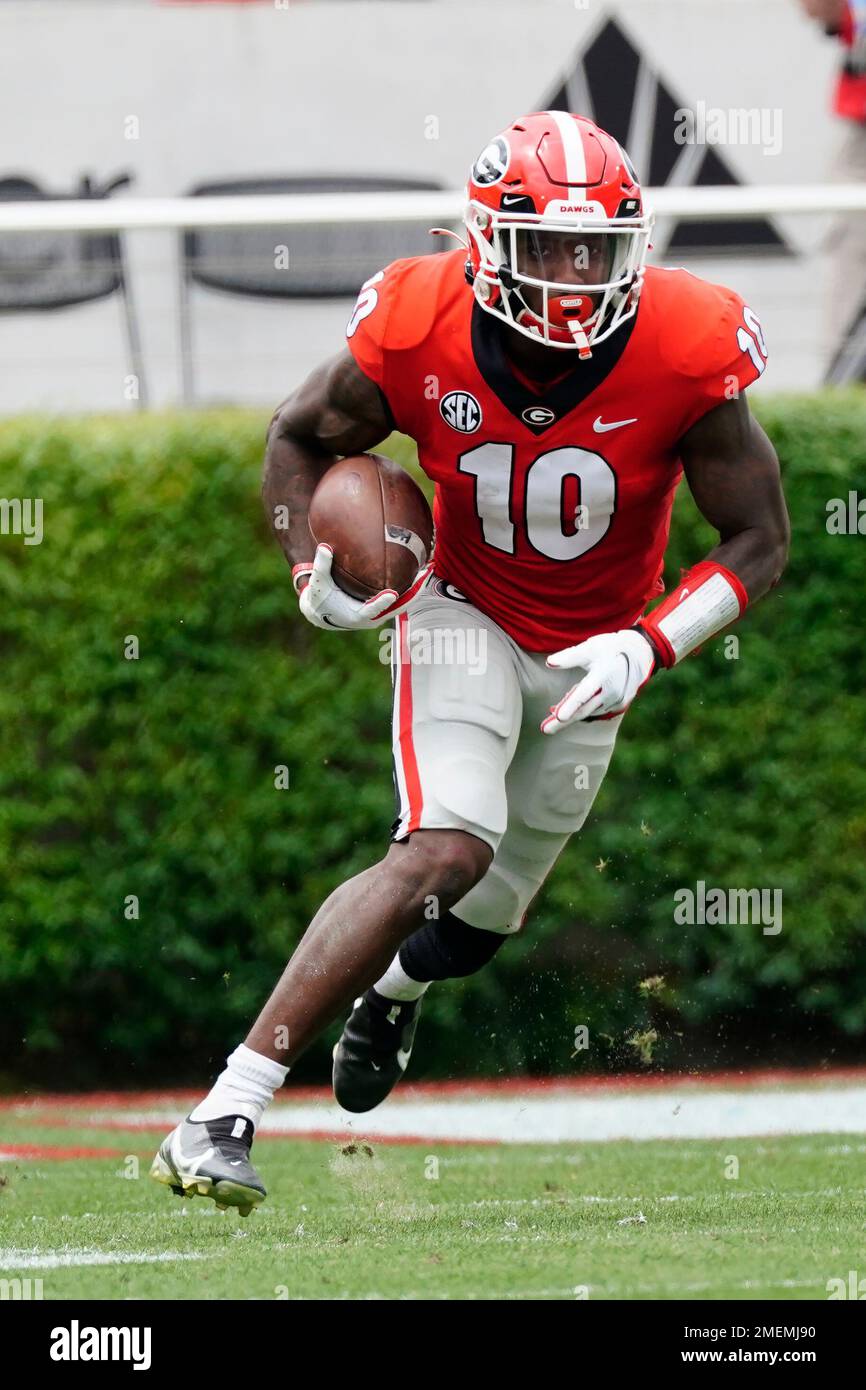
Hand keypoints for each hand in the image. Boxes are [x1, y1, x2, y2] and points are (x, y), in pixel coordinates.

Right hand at [295, 543, 422, 630]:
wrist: (322, 613)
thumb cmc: (320, 597)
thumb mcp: (319, 583)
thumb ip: (322, 566)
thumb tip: (324, 546)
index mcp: (357, 615)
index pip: (373, 609)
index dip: (382, 602)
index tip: (392, 593)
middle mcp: (373, 618)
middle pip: (398, 606)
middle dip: (413, 591)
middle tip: (424, 574)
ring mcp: (381, 614)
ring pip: (404, 602)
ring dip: (417, 587)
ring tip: (428, 568)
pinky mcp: (384, 609)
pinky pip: (401, 598)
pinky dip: (411, 586)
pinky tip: (419, 569)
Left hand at [541, 628, 655, 732]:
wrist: (639, 654)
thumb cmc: (611, 648)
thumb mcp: (590, 648)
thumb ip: (569, 657)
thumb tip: (549, 663)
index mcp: (602, 676)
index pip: (583, 694)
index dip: (570, 706)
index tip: (559, 717)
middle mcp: (611, 692)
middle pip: (583, 710)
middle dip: (563, 721)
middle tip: (545, 730)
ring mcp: (616, 700)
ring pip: (589, 711)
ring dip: (571, 715)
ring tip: (551, 719)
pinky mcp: (619, 705)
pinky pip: (597, 709)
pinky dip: (583, 709)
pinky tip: (568, 708)